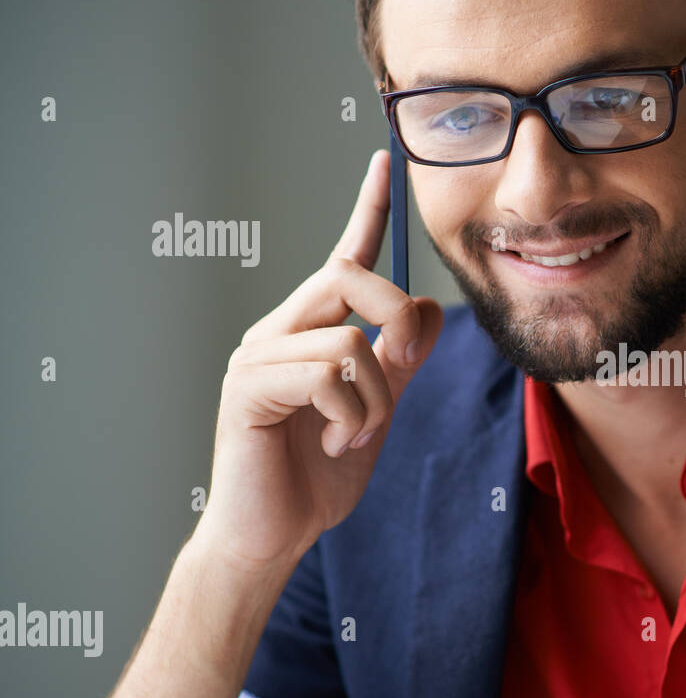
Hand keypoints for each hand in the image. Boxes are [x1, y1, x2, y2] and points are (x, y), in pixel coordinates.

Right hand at [192, 149, 441, 571]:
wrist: (275, 535)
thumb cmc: (319, 472)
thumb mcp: (377, 408)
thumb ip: (399, 361)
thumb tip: (426, 309)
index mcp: (309, 330)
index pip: (342, 259)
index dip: (366, 211)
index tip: (386, 162)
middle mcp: (278, 330)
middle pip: (352, 278)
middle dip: (397, 325)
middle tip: (398, 374)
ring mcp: (256, 355)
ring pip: (349, 339)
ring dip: (375, 398)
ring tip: (353, 432)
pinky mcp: (246, 387)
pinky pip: (326, 373)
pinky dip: (348, 414)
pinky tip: (331, 439)